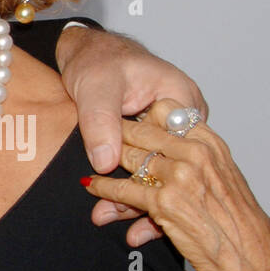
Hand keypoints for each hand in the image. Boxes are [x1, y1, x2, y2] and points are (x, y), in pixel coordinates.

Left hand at [57, 26, 205, 244]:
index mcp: (182, 98)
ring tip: (104, 218)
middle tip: (108, 215)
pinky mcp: (154, 145)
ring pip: (158, 174)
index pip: (179, 147)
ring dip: (134, 200)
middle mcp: (183, 119)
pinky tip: (114, 214)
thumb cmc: (97, 59)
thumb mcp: (97, 87)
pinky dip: (131, 192)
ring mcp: (171, 134)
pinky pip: (148, 171)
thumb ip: (102, 121)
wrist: (86, 52)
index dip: (159, 177)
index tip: (137, 203)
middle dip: (142, 196)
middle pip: (169, 166)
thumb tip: (106, 162)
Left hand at [81, 99, 269, 270]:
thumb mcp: (223, 175)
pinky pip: (123, 190)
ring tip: (91, 166)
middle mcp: (195, 153)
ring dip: (106, 164)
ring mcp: (179, 175)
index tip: (129, 116)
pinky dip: (103, 189)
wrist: (249, 257)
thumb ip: (197, 154)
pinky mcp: (164, 201)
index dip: (144, 112)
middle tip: (100, 136)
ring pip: (129, 159)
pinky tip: (93, 187)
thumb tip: (172, 142)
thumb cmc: (238, 220)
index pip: (169, 110)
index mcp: (210, 142)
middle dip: (118, 134)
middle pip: (143, 131)